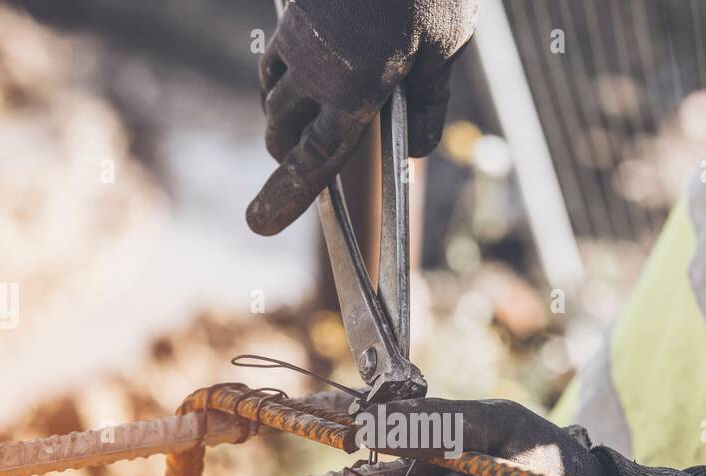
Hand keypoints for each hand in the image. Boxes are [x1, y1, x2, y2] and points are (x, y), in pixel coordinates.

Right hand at [247, 0, 479, 235]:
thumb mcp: (446, 47)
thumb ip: (429, 104)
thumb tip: (416, 150)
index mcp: (356, 88)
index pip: (315, 158)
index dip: (287, 196)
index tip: (258, 224)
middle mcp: (317, 68)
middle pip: (284, 132)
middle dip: (286, 159)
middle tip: (294, 176)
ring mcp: (299, 37)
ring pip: (272, 96)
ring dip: (282, 122)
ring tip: (297, 134)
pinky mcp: (294, 14)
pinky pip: (273, 60)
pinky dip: (278, 83)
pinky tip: (298, 84)